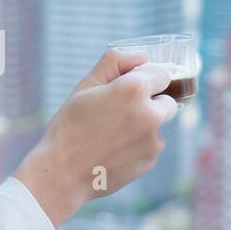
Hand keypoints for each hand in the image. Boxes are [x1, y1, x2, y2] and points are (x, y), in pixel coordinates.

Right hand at [15, 50, 178, 227]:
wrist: (62, 173)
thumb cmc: (69, 126)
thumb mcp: (85, 86)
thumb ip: (115, 62)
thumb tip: (142, 56)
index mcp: (134, 90)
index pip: (162, 74)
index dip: (146, 78)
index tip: (130, 87)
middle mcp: (151, 115)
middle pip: (168, 101)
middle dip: (152, 102)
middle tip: (121, 111)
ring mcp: (153, 141)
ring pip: (158, 126)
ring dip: (143, 126)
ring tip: (110, 135)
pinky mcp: (150, 162)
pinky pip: (150, 147)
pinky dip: (137, 146)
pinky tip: (112, 150)